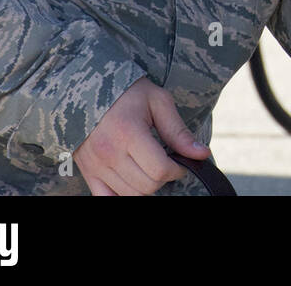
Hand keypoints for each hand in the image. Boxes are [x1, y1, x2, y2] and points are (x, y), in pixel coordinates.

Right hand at [74, 77, 210, 194]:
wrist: (89, 91)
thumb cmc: (128, 94)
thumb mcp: (159, 102)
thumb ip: (179, 132)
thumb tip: (203, 154)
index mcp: (128, 133)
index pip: (160, 169)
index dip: (178, 170)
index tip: (181, 162)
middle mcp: (109, 153)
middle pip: (147, 186)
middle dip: (164, 178)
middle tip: (166, 163)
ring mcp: (96, 165)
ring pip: (131, 195)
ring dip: (146, 187)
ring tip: (149, 168)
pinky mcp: (87, 173)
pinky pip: (106, 199)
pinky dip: (123, 196)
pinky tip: (133, 183)